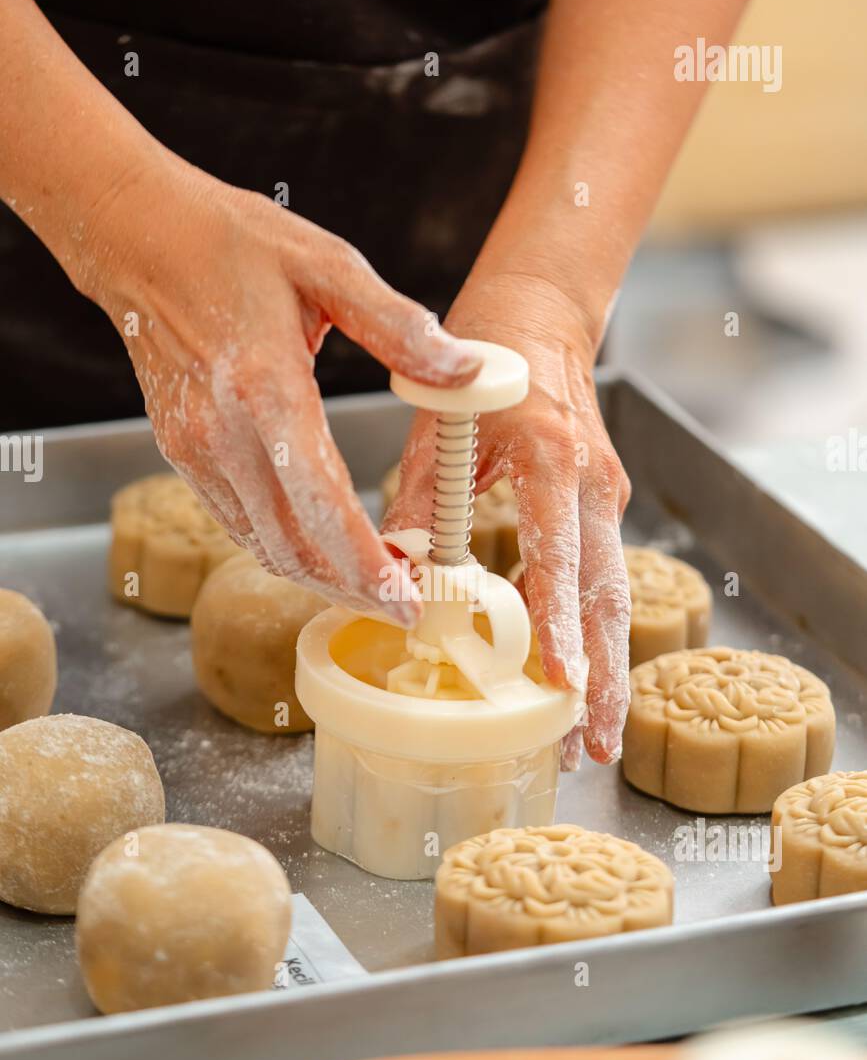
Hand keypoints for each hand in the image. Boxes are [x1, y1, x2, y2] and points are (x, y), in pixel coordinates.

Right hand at [79, 152, 480, 617]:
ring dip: (320, 577)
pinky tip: (325, 549)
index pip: (320, 500)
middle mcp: (221, 430)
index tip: (406, 597)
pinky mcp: (181, 454)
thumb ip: (399, 325)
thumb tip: (466, 368)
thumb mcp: (328, 264)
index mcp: (263, 384)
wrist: (138, 236)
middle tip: (404, 603)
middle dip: (352, 587)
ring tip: (375, 584)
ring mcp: (193, 449)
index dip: (365, 563)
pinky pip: (240, 523)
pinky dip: (286, 549)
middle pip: (293, 544)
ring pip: (263, 546)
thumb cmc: (233, 242)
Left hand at [383, 272, 631, 765]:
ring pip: (612, 596)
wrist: (540, 313)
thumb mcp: (441, 421)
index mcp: (554, 456)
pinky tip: (573, 679)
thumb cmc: (484, 360)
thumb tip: (402, 580)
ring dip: (604, 668)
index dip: (558, 623)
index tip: (560, 683)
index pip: (560, 555)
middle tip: (591, 746)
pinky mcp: (602, 505)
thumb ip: (425, 500)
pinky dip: (588, 633)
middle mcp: (594, 483)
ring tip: (590, 735)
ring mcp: (606, 495)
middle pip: (606, 596)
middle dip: (602, 677)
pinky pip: (600, 578)